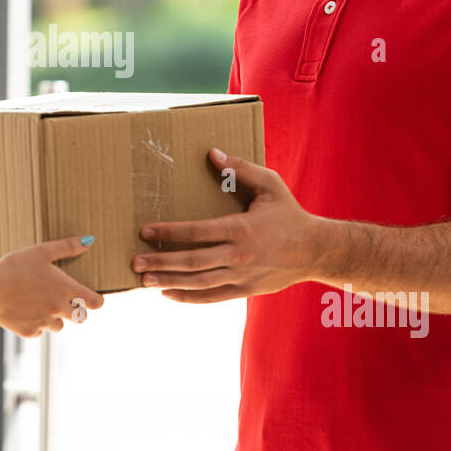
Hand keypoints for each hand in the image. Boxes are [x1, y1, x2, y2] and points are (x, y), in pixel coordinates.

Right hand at [0, 236, 104, 337]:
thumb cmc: (15, 268)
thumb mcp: (41, 252)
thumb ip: (66, 247)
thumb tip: (88, 241)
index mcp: (66, 289)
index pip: (96, 303)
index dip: (96, 300)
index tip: (90, 296)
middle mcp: (59, 309)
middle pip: (81, 317)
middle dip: (74, 309)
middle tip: (61, 298)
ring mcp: (44, 322)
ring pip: (58, 326)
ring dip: (54, 318)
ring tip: (38, 303)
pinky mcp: (29, 332)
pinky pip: (38, 331)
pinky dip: (35, 324)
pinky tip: (23, 311)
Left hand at [132, 148, 327, 303]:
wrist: (315, 250)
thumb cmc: (289, 213)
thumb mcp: (270, 184)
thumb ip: (240, 168)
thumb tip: (211, 153)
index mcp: (241, 228)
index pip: (198, 232)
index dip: (170, 232)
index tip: (146, 232)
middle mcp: (239, 255)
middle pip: (193, 262)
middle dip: (161, 262)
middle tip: (135, 262)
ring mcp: (242, 276)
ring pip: (199, 283)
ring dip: (169, 282)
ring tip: (144, 281)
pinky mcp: (245, 290)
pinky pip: (212, 296)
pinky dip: (189, 297)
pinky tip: (168, 293)